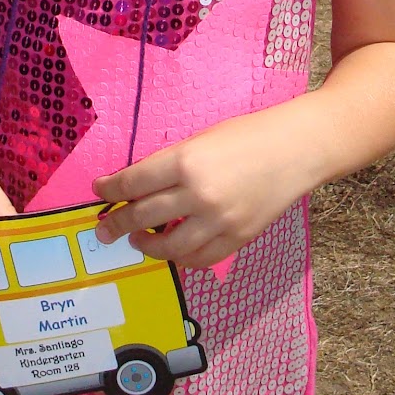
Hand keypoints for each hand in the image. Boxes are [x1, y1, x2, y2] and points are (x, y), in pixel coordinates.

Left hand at [92, 105, 319, 269]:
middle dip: (117, 223)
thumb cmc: (247, 135)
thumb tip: (137, 187)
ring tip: (137, 242)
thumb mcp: (201, 139)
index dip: (110, 189)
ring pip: (168, 246)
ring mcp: (218, 221)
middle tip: (104, 229)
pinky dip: (180, 258)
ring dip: (146, 246)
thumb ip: (171, 164)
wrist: (296, 150)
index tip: (98, 191)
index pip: (133, 182)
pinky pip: (199, 259)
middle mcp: (198, 194)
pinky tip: (172, 251)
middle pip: (143, 216)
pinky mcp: (237, 238)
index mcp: (185, 161)